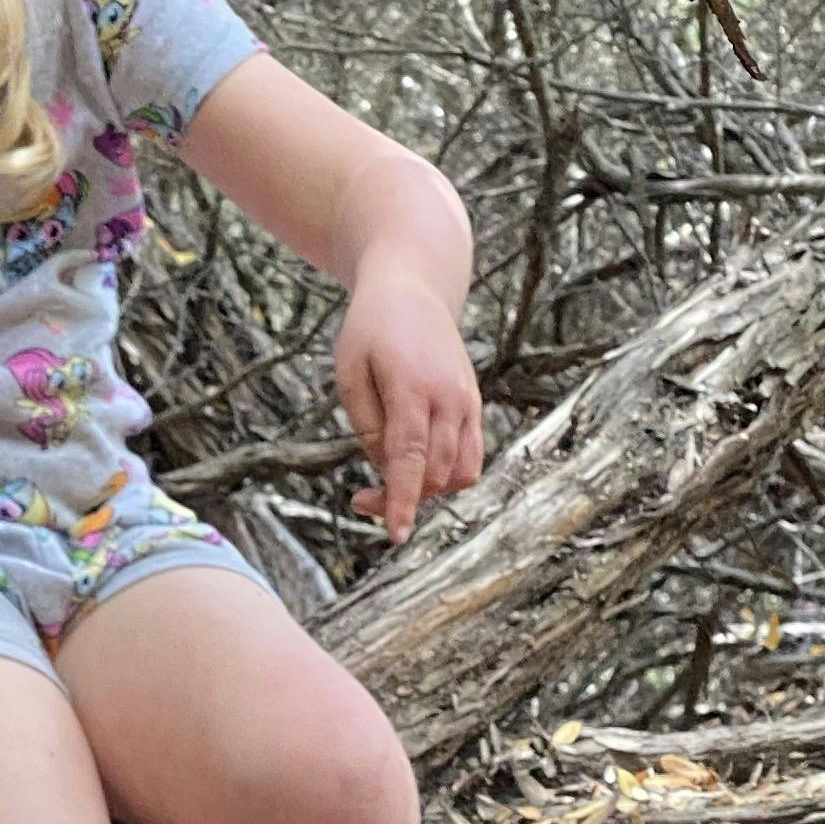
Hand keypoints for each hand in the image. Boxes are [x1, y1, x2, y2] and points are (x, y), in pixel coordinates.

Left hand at [337, 266, 483, 543]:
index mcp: (412, 387)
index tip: (395, 535)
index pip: (410, 458)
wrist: (415, 288)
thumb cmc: (371, 328)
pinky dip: (446, 474)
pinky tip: (416, 466)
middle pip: (434, 473)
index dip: (402, 499)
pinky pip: (470, 457)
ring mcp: (467, 402)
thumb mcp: (349, 370)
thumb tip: (387, 468)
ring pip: (460, 472)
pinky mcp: (475, 404)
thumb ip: (367, 423)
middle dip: (402, 498)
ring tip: (389, 481)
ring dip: (427, 490)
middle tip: (361, 499)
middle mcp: (449, 398)